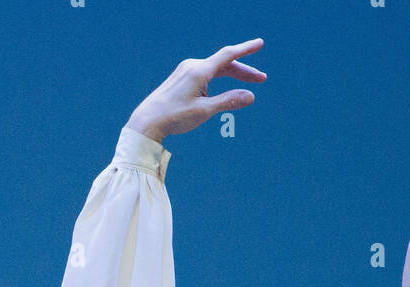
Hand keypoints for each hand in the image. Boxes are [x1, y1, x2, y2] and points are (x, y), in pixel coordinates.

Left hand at [125, 38, 266, 142]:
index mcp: (199, 71)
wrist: (147, 120)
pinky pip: (206, 73)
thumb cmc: (175, 116)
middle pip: (224, 63)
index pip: (228, 55)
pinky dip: (220, 78)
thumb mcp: (205, 111)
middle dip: (244, 70)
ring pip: (216, 69)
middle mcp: (193, 66)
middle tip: (262, 79)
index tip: (260, 43)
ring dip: (233, 75)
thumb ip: (228, 101)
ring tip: (248, 84)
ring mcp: (186, 70)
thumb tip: (251, 96)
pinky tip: (223, 89)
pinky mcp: (182, 77)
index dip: (245, 49)